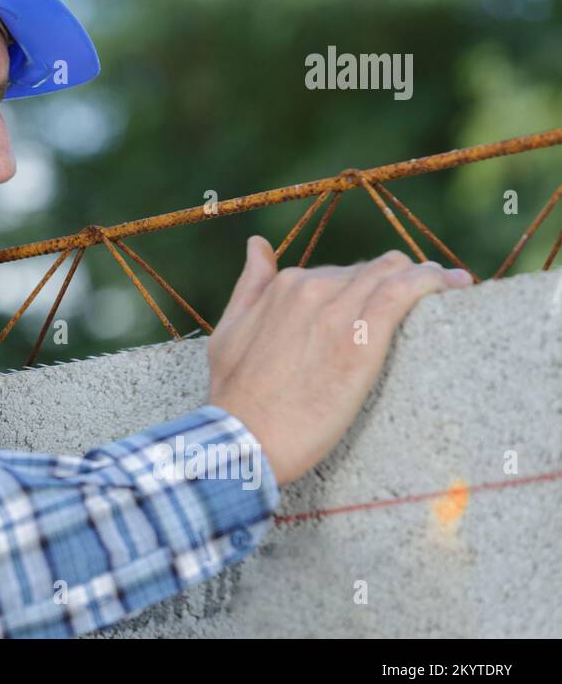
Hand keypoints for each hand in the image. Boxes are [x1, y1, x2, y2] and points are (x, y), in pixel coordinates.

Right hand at [207, 235, 472, 485]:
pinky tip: (452, 284)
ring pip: (393, 272)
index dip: (369, 282)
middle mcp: (309, 288)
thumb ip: (250, 286)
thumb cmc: (234, 395)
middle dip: (399, 278)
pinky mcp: (360, 338)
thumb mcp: (230, 331)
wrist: (243, 438)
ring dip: (425, 275)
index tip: (391, 294)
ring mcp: (336, 311)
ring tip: (451, 284)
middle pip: (372, 270)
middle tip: (430, 293)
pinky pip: (404, 292)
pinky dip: (432, 281)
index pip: (341, 271)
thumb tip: (257, 245)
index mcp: (283, 287)